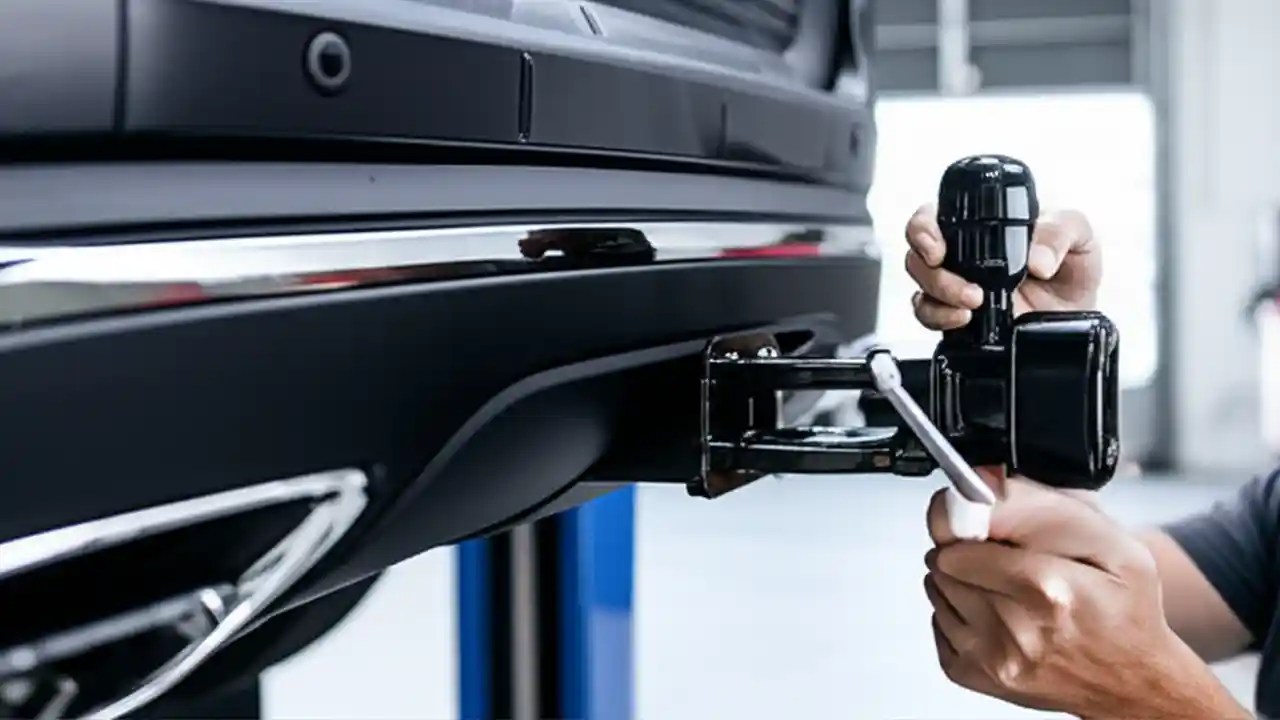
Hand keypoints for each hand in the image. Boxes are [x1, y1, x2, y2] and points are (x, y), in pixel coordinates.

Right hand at [904, 205, 1101, 330]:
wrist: (1076, 320)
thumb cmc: (1073, 272)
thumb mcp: (1080, 237)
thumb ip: (1061, 233)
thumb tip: (1036, 259)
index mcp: (984, 224)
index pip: (937, 214)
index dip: (924, 227)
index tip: (937, 247)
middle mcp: (963, 252)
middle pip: (918, 250)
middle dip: (928, 266)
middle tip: (956, 280)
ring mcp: (957, 284)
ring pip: (920, 282)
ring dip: (938, 291)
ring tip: (972, 302)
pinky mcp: (956, 315)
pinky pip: (928, 313)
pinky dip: (938, 317)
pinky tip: (962, 319)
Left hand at [923, 474, 1249, 719]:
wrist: (1133, 683)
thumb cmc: (1125, 613)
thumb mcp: (1113, 545)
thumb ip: (1046, 507)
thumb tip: (986, 481)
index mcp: (1048, 588)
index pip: (957, 544)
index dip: (966, 525)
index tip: (979, 523)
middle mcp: (1015, 628)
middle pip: (942, 565)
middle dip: (965, 551)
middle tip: (1002, 557)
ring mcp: (992, 658)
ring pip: (936, 591)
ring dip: (960, 580)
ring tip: (1004, 586)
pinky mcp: (976, 676)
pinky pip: (937, 623)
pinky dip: (957, 613)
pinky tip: (996, 613)